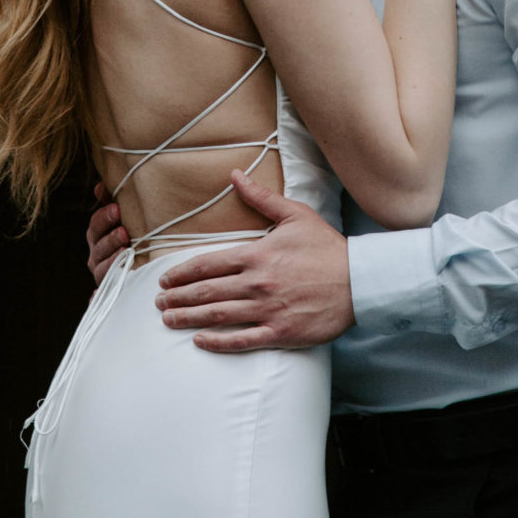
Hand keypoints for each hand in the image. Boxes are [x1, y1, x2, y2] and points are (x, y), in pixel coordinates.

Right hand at [86, 184, 129, 283]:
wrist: (143, 263)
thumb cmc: (132, 232)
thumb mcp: (121, 218)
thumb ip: (111, 201)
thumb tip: (99, 187)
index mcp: (97, 235)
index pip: (96, 225)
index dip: (105, 217)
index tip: (117, 209)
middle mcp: (96, 254)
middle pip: (99, 246)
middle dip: (111, 238)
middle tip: (124, 232)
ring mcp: (102, 272)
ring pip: (104, 266)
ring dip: (114, 259)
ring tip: (127, 251)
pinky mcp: (111, 287)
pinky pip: (108, 286)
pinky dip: (113, 281)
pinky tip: (124, 274)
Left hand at [154, 169, 354, 351]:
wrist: (359, 281)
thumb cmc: (327, 247)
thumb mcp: (294, 214)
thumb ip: (260, 197)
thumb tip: (234, 175)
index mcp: (257, 254)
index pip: (209, 264)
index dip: (182, 273)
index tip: (165, 279)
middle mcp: (256, 283)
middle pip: (207, 292)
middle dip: (178, 298)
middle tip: (158, 304)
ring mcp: (267, 310)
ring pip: (218, 316)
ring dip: (189, 319)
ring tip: (169, 321)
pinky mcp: (280, 333)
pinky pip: (242, 340)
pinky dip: (218, 342)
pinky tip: (200, 341)